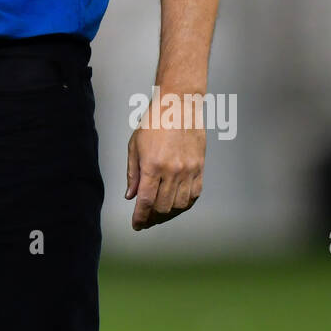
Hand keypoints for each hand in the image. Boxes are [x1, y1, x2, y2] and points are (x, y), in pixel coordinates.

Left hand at [125, 90, 205, 229]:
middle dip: (152, 218)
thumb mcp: (135, 146)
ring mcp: (188, 171)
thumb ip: (132, 174)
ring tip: (159, 213)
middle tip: (146, 219)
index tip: (136, 225)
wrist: (179, 105)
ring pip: (179, 205)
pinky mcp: (200, 168)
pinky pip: (194, 195)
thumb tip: (131, 196)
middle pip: (162, 207)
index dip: (140, 217)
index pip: (145, 201)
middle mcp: (171, 171)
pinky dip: (184, 204)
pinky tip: (176, 204)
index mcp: (152, 165)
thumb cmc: (154, 122)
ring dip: (168, 213)